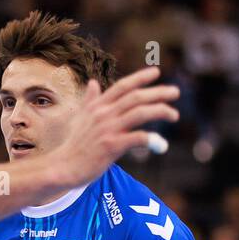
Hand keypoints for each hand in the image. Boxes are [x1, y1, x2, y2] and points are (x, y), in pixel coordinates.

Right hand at [55, 66, 179, 188]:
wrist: (63, 167)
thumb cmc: (73, 144)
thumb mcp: (80, 118)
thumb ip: (90, 100)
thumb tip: (92, 83)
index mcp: (98, 106)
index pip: (122, 86)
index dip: (140, 77)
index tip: (156, 72)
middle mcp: (103, 114)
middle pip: (136, 97)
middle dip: (158, 92)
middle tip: (175, 92)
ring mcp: (107, 129)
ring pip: (140, 113)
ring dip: (161, 111)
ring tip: (174, 115)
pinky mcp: (111, 146)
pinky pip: (137, 138)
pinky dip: (152, 139)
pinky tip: (161, 144)